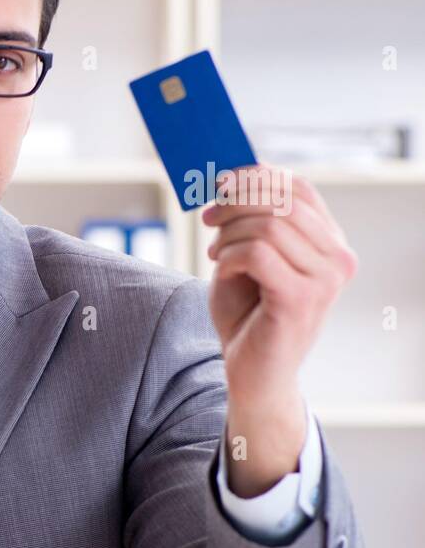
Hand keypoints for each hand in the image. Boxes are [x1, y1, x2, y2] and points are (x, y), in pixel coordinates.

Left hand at [202, 165, 356, 496]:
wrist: (253, 373)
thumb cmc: (249, 315)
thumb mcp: (249, 257)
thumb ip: (251, 220)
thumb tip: (237, 174)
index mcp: (331, 243)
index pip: (298, 188)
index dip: (256, 177)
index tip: (221, 184)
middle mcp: (338, 258)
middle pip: (281, 201)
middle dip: (235, 203)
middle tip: (209, 219)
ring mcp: (325, 279)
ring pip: (266, 225)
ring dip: (228, 235)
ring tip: (216, 253)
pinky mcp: (301, 298)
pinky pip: (256, 253)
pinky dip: (228, 257)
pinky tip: (222, 271)